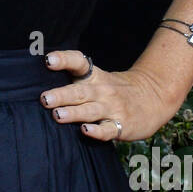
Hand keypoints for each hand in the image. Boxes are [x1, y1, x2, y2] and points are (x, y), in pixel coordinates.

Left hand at [39, 49, 182, 142]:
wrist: (155, 96)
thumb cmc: (116, 89)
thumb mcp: (98, 78)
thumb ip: (74, 79)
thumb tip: (38, 81)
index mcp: (94, 76)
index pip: (78, 62)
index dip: (64, 60)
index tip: (49, 60)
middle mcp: (102, 90)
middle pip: (80, 91)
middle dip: (61, 95)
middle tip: (44, 98)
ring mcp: (112, 108)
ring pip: (90, 111)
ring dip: (74, 113)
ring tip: (57, 114)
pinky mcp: (121, 126)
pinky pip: (108, 130)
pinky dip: (97, 131)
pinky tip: (86, 131)